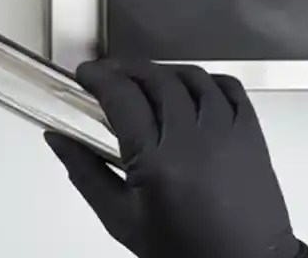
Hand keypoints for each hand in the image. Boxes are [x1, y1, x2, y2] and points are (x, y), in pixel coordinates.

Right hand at [46, 59, 307, 257]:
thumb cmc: (183, 249)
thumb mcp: (121, 219)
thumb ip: (85, 173)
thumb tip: (56, 139)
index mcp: (157, 162)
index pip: (122, 97)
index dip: (99, 77)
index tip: (85, 75)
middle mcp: (194, 139)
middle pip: (155, 79)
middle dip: (125, 69)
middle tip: (107, 74)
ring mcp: (227, 132)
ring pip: (191, 77)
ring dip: (161, 71)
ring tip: (143, 81)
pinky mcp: (251, 133)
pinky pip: (228, 87)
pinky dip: (205, 79)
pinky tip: (189, 89)